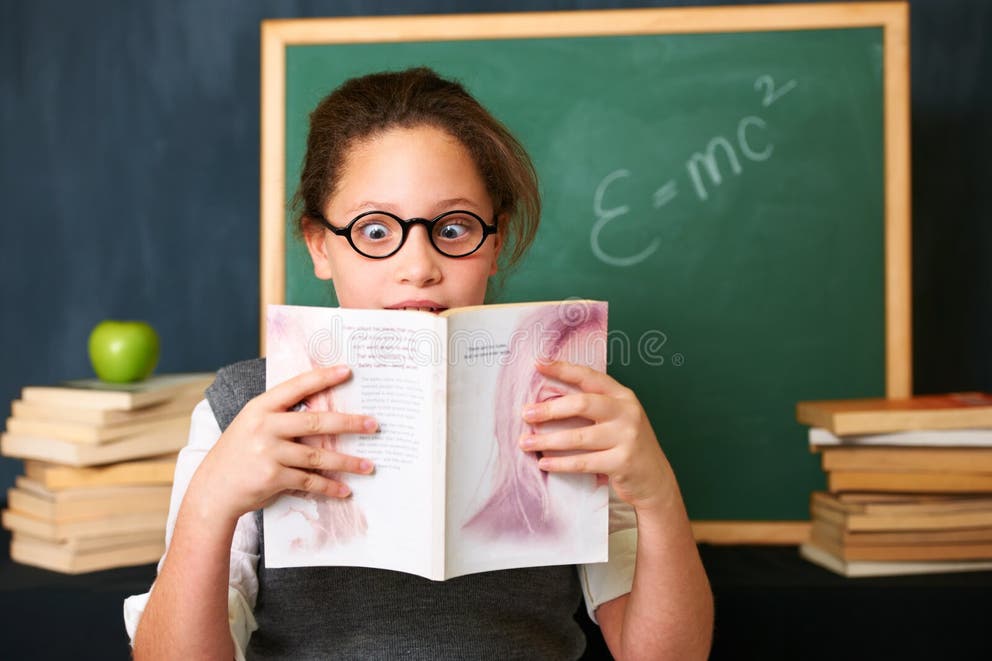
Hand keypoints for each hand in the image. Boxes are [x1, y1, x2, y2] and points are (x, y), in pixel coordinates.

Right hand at [187, 365, 377, 524]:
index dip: (323, 377)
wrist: (213, 489)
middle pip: (316, 422)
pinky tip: (345, 490)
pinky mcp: (273, 477)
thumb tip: (322, 412)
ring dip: (346, 462)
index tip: (348, 371)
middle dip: (349, 423)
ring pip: (318, 455)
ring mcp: (269, 452)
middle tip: (373, 425)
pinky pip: (309, 481)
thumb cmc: (238, 454)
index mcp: (260, 407)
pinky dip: (329, 486)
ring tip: (368, 465)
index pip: (297, 387)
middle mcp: (265, 426)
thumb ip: (280, 416)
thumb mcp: (252, 425)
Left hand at [519, 360, 670, 512]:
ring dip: (547, 440)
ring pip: (579, 437)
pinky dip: (560, 463)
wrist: (655, 479)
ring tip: (525, 442)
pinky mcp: (622, 462)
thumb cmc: (627, 445)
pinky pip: (583, 462)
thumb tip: (546, 400)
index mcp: (622, 396)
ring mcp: (627, 437)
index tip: (538, 363)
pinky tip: (544, 463)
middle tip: (526, 413)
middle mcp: (626, 412)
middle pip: (582, 404)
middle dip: (550, 409)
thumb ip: (592, 407)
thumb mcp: (617, 419)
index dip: (563, 369)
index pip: (589, 377)